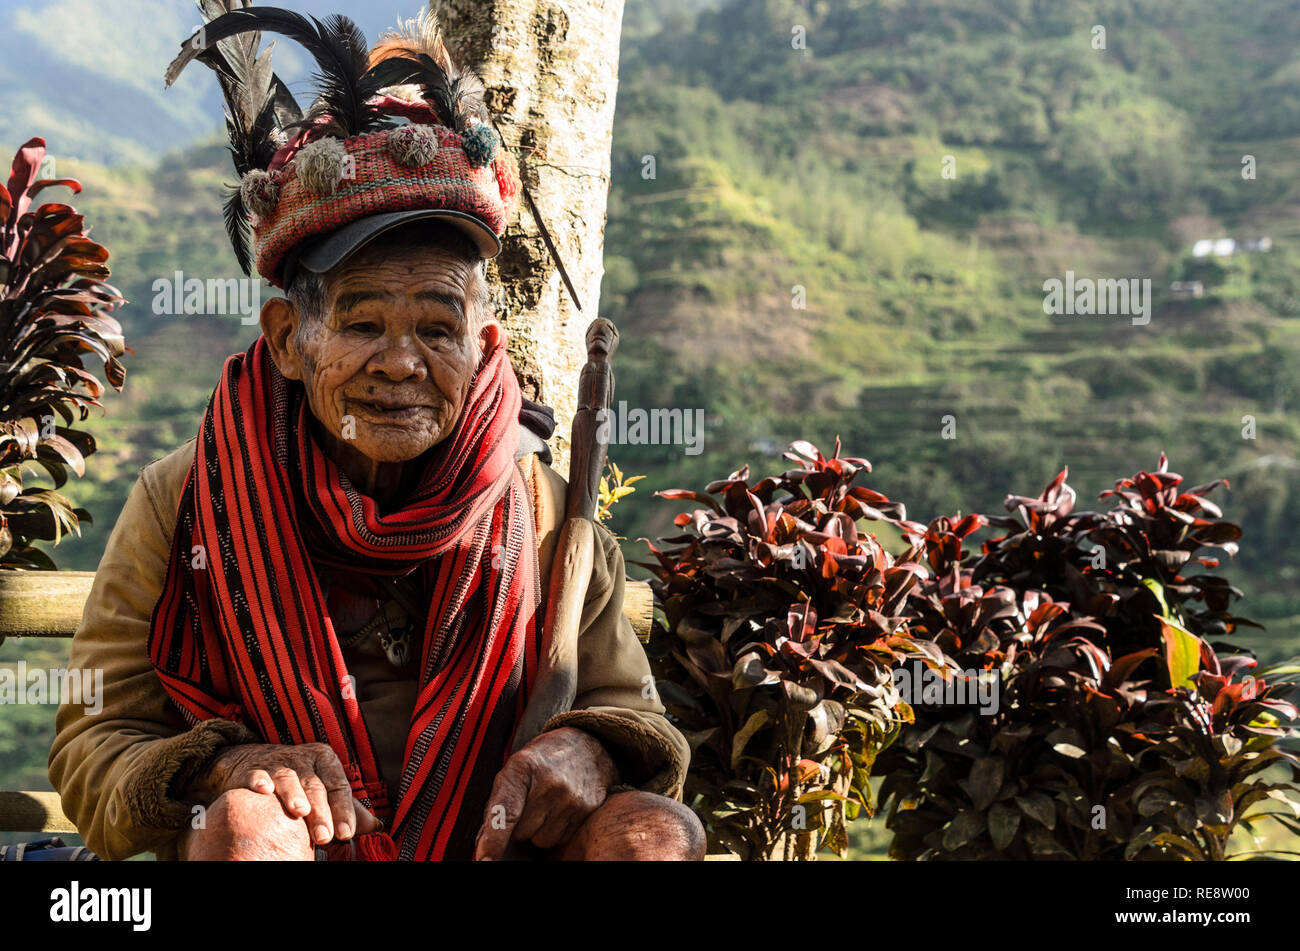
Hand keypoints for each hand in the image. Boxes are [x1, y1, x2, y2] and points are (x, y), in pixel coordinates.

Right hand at [187, 741, 377, 846]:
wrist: (255, 762)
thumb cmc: (299, 779)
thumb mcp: (324, 787)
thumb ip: (346, 806)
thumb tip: (374, 826)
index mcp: (325, 761)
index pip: (338, 787)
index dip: (344, 810)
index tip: (347, 834)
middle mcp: (303, 759)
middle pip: (316, 786)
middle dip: (321, 812)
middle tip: (324, 836)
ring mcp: (278, 763)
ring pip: (289, 778)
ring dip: (294, 795)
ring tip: (300, 812)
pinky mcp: (253, 769)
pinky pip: (257, 775)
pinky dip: (260, 781)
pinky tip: (263, 790)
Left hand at [474, 727, 619, 859]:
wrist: (584, 745)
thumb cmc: (542, 760)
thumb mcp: (514, 770)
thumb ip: (497, 805)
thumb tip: (483, 843)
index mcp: (522, 767)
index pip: (505, 812)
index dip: (493, 839)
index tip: (485, 859)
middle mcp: (549, 782)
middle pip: (521, 833)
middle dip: (520, 826)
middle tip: (530, 803)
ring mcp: (570, 796)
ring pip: (542, 841)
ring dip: (539, 831)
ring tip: (546, 806)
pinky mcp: (587, 808)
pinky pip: (561, 839)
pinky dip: (557, 830)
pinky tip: (561, 809)